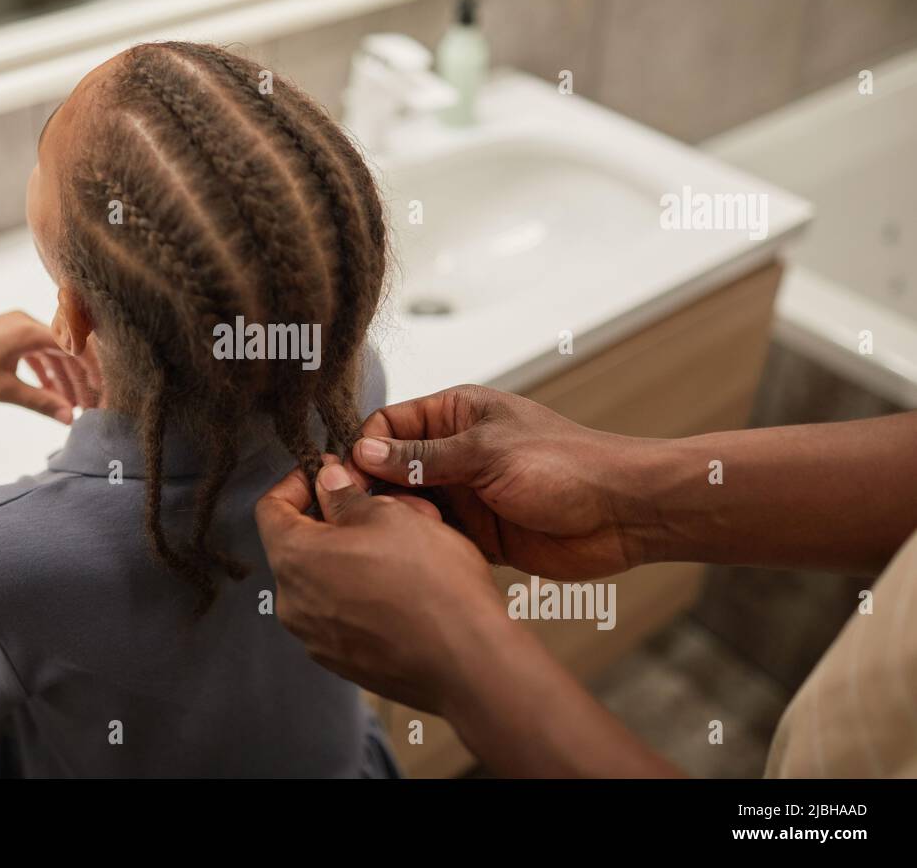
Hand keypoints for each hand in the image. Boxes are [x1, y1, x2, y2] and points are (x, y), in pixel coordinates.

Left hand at [0, 311, 103, 423]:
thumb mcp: (5, 390)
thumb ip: (41, 403)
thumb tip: (71, 419)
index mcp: (27, 330)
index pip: (74, 347)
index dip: (92, 371)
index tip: (101, 393)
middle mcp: (24, 322)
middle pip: (65, 350)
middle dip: (79, 379)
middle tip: (89, 406)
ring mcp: (14, 327)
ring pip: (50, 353)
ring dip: (63, 378)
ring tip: (72, 406)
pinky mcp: (6, 336)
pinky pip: (35, 352)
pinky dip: (46, 372)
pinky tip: (52, 393)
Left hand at [256, 458, 509, 715]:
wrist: (469, 662)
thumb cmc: (430, 581)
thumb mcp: (389, 515)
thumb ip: (346, 496)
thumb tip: (327, 481)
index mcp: (294, 559)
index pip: (270, 509)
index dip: (298, 481)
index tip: (329, 471)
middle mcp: (293, 605)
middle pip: (300, 545)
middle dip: (337, 517)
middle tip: (382, 502)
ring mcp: (317, 639)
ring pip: (325, 579)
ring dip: (354, 554)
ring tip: (403, 542)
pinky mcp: (344, 662)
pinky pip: (343, 613)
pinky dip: (363, 590)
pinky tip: (404, 584)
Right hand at [349, 385, 656, 579]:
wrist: (624, 513)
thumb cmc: (566, 465)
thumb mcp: (485, 453)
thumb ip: (422, 457)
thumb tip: (362, 452)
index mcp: (455, 414)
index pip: (388, 425)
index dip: (364, 450)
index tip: (348, 479)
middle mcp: (454, 452)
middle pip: (391, 468)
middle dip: (373, 490)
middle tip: (358, 516)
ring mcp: (465, 493)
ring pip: (409, 506)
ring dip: (396, 521)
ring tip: (386, 539)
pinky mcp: (477, 533)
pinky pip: (434, 538)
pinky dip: (421, 547)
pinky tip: (412, 558)